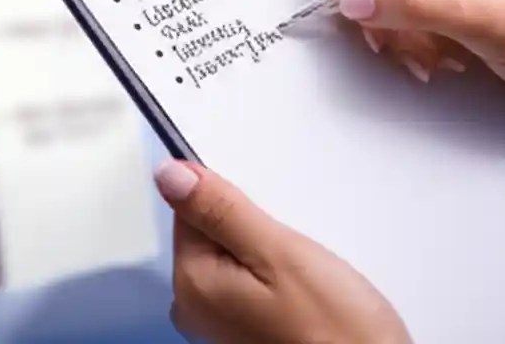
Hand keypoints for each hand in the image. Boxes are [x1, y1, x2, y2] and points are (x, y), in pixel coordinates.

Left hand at [155, 160, 409, 343]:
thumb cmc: (334, 333)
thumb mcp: (278, 253)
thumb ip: (220, 210)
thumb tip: (170, 175)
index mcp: (191, 284)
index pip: (191, 210)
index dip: (234, 203)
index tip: (267, 218)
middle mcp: (195, 309)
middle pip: (213, 233)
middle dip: (255, 230)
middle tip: (294, 255)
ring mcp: (220, 325)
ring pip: (236, 256)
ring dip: (270, 254)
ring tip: (305, 278)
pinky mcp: (246, 331)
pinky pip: (251, 282)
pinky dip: (277, 278)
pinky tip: (304, 293)